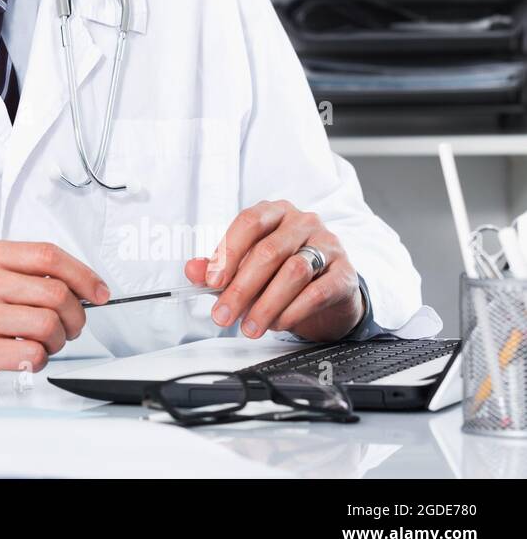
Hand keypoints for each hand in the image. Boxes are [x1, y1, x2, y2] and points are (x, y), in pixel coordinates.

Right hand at [0, 241, 108, 393]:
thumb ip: (19, 271)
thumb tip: (73, 283)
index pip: (49, 256)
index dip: (84, 274)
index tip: (98, 292)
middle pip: (56, 293)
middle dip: (76, 316)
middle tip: (70, 327)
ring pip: (49, 324)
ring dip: (58, 340)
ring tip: (45, 343)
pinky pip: (32, 354)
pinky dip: (40, 360)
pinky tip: (27, 357)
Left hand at [184, 200, 363, 341]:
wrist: (328, 290)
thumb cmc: (281, 271)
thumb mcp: (247, 265)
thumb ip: (218, 266)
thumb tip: (193, 270)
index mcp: (274, 212)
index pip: (248, 222)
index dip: (228, 252)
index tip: (212, 281)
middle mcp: (303, 222)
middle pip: (269, 252)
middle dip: (241, 288)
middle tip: (224, 315)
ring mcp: (328, 245)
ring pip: (294, 272)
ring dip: (266, 304)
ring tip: (250, 326)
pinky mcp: (345, 274)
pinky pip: (318, 292)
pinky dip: (293, 311)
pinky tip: (277, 323)